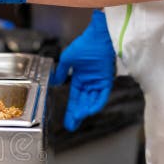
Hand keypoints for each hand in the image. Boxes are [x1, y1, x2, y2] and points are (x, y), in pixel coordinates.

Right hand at [51, 10, 115, 131]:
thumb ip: (62, 71)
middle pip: (82, 103)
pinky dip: (96, 103)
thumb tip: (56, 81)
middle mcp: (90, 83)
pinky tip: (89, 111)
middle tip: (71, 126)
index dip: (71, 110)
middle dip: (77, 115)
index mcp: (80, 78)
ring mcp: (99, 82)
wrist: (99, 36)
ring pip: (91, 101)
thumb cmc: (84, 44)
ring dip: (85, 110)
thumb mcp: (67, 58)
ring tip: (78, 118)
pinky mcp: (107, 80)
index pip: (75, 98)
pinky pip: (101, 96)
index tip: (67, 122)